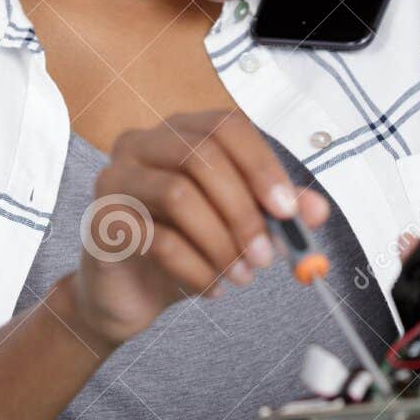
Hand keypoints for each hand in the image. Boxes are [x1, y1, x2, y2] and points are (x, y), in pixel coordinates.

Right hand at [67, 110, 328, 353]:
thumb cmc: (181, 247)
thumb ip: (275, 212)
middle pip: (202, 155)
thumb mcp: (236, 226)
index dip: (262, 165)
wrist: (126, 294)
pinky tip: (210, 288)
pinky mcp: (102, 221)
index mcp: (178, 132)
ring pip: (179, 194)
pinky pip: (158, 240)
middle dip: (244, 211)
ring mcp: (115, 179)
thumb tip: (317, 209)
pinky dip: (196, 269)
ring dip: (221, 243)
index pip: (226, 126)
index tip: (288, 211)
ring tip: (240, 276)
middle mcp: (141, 144)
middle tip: (266, 257)